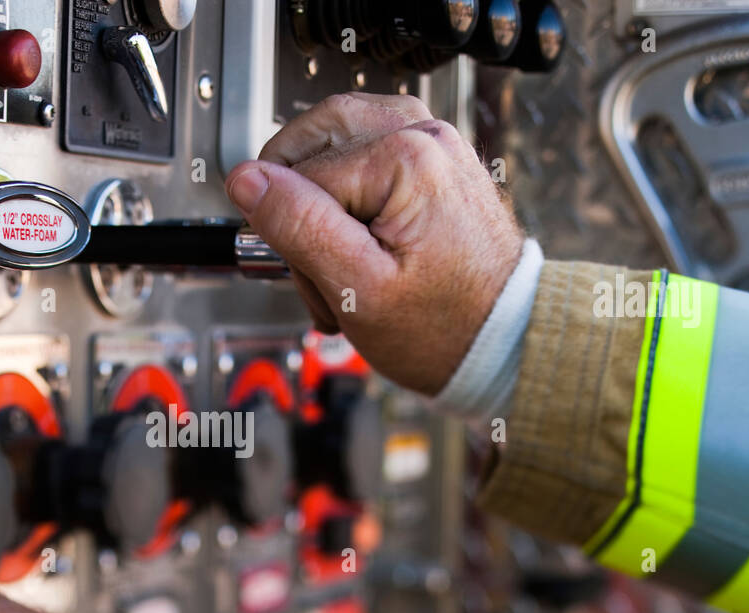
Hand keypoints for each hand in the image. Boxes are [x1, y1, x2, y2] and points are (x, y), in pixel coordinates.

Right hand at [224, 93, 524, 395]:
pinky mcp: (431, 159)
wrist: (502, 341)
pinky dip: (349, 198)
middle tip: (321, 264)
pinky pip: (362, 157)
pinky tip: (360, 240)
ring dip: (321, 201)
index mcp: (406, 158)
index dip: (293, 235)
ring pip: (332, 148)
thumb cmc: (443, 328)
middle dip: (302, 209)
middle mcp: (423, 134)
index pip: (298, 178)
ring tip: (342, 256)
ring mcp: (431, 143)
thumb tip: (246, 178)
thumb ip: (298, 227)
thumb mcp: (355, 289)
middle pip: (310, 146)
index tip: (318, 280)